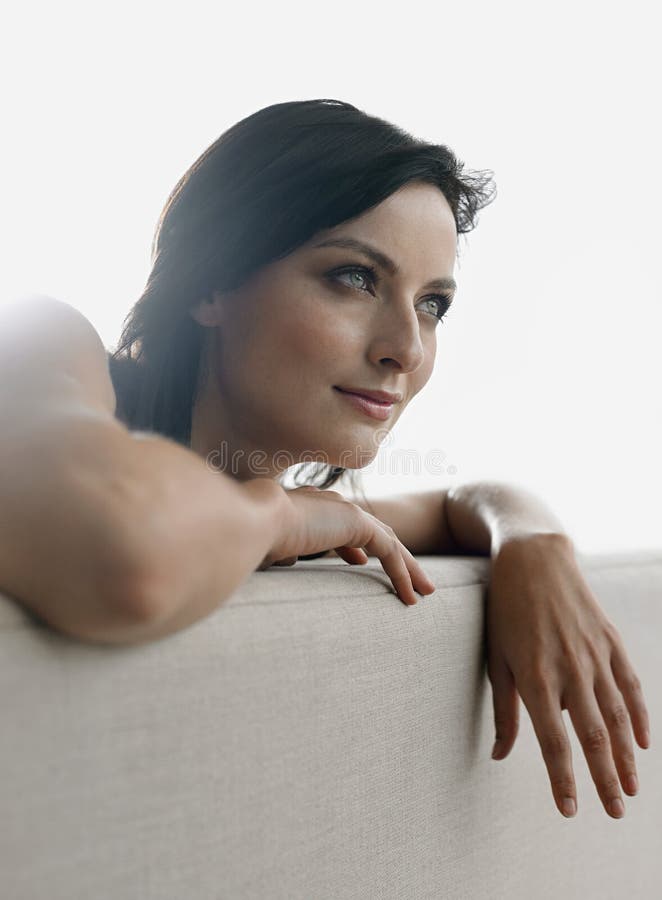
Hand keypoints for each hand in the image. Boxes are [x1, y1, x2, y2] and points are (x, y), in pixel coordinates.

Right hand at [258, 485, 435, 605]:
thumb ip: (278, 549)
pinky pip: (389, 552)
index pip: (338, 524)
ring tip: (423, 592)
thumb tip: (282, 558)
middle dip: (392, 556)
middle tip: (407, 579)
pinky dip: (403, 574)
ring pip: (388, 542)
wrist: (252, 520)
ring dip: (408, 568)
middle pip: (372, 531)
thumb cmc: (248, 538)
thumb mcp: (265, 546)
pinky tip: (410, 597)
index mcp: (308, 507)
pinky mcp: (356, 523)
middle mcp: (329, 504)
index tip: (358, 562)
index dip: (351, 544)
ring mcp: (343, 511)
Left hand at [485, 533, 650, 818]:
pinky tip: (645, 743)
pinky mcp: (611, 641)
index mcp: (535, 677)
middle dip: (605, 779)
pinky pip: (630, 686)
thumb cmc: (506, 610)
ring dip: (627, 757)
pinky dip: (640, 716)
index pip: (553, 742)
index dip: (564, 780)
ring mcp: (595, 655)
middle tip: (615, 813)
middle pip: (593, 737)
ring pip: (617, 717)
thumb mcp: (496, 658)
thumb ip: (504, 711)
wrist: (534, 558)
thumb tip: (500, 756)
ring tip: (632, 789)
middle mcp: (569, 670)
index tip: (570, 810)